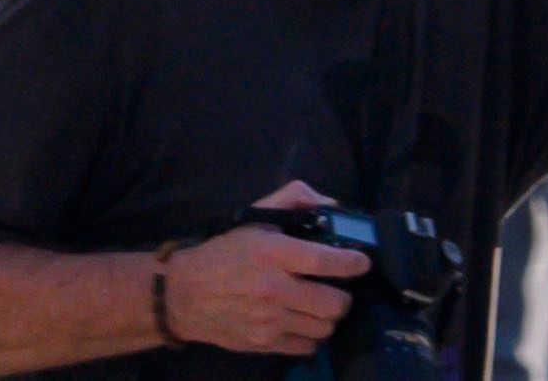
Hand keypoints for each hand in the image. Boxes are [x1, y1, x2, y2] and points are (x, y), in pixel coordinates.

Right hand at [157, 184, 372, 357]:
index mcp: (272, 254)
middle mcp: (273, 289)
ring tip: (319, 305)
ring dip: (328, 316)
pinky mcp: (263, 343)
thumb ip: (294, 200)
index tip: (362, 262)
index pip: (325, 261)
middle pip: (334, 303)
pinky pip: (306, 346)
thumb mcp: (255, 217)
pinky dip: (311, 335)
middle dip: (343, 295)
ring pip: (324, 327)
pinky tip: (302, 321)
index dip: (352, 262)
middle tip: (337, 288)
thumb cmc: (224, 252)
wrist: (185, 294)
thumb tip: (330, 205)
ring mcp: (268, 321)